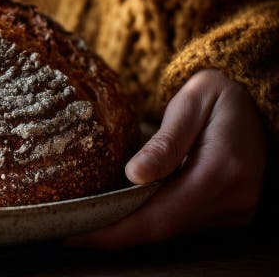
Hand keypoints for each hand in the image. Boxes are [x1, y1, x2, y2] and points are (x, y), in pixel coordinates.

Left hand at [66, 69, 266, 248]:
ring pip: (172, 229)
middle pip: (163, 229)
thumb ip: (164, 143)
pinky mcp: (231, 210)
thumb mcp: (190, 105)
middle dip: (115, 234)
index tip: (77, 233)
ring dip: (130, 228)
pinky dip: (150, 220)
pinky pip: (182, 222)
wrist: (256, 99)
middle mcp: (233, 199)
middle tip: (71, 232)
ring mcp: (235, 209)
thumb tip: (134, 175)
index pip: (160, 215)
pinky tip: (122, 212)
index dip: (116, 230)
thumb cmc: (217, 94)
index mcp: (222, 171)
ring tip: (88, 222)